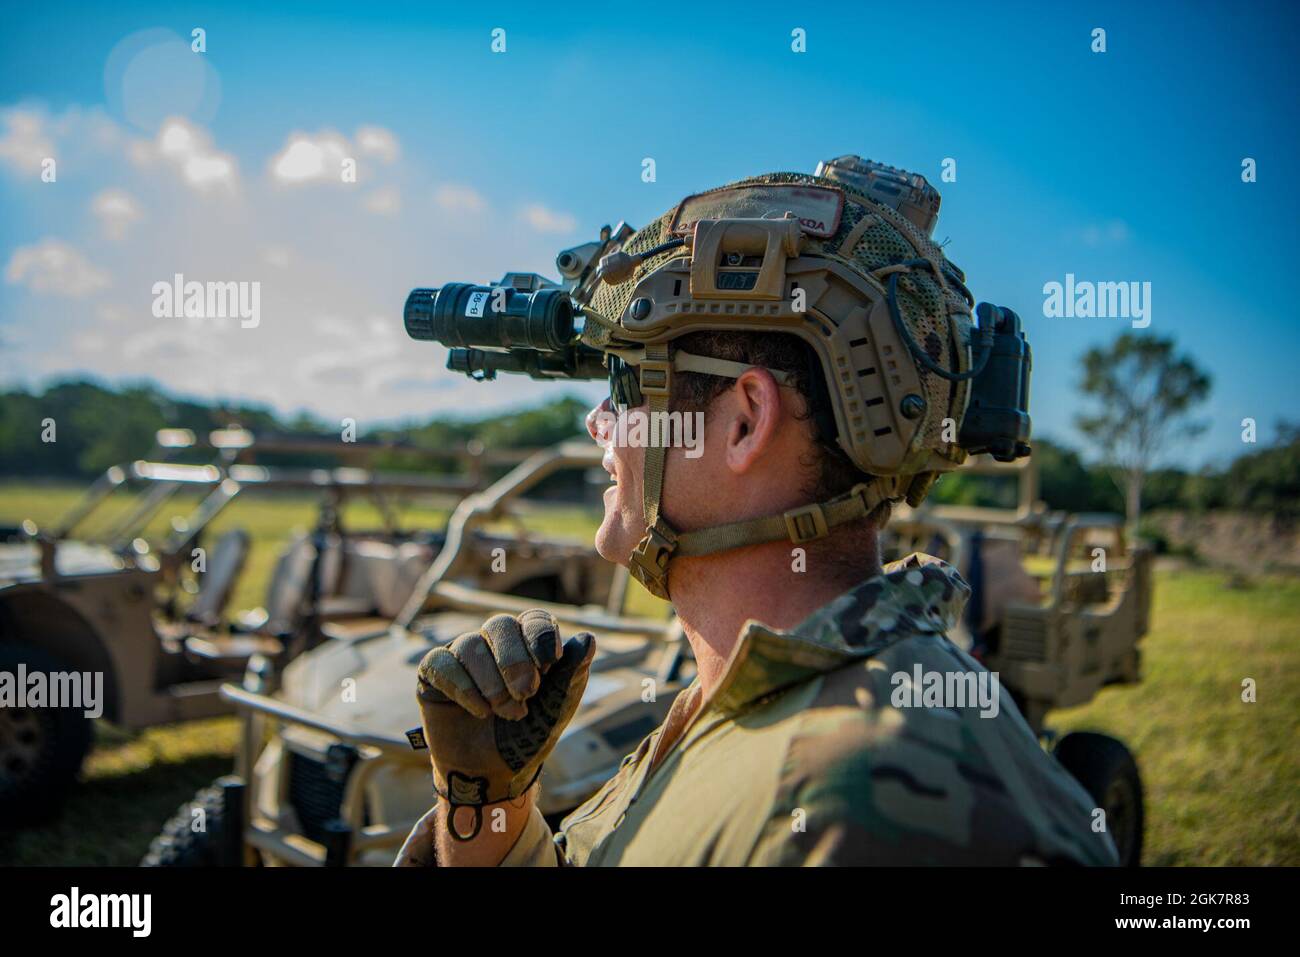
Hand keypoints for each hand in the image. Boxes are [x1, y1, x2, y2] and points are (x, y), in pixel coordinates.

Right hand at [415, 609, 594, 839]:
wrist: (495, 774)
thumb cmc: (530, 736)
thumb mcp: (558, 706)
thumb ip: (573, 672)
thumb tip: (589, 639)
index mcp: (528, 643)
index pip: (533, 618)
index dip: (540, 636)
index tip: (551, 663)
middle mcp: (494, 643)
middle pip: (499, 624)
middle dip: (515, 661)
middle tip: (526, 694)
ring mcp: (463, 656)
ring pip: (470, 644)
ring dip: (492, 683)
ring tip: (506, 713)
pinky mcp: (434, 674)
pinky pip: (439, 662)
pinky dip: (462, 687)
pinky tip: (479, 711)